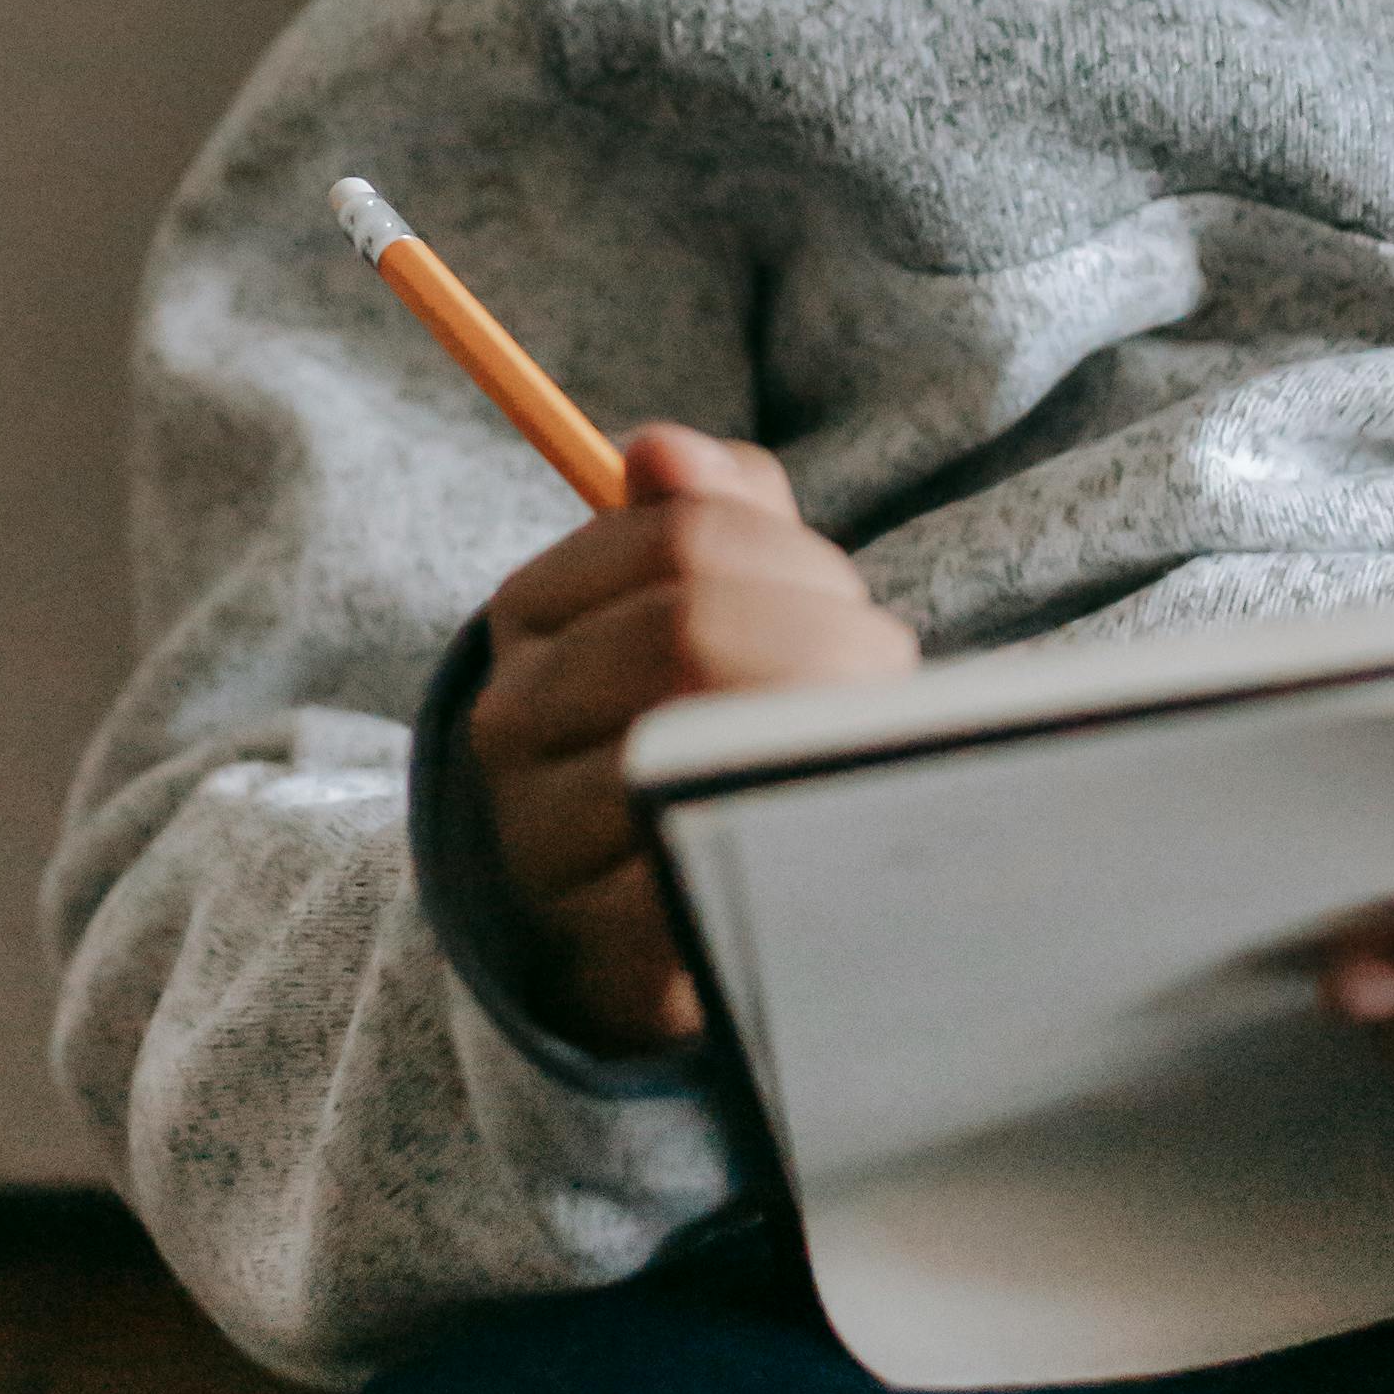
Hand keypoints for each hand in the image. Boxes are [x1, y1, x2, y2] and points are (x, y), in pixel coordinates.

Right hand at [469, 425, 910, 1056]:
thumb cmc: (698, 722)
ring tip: (861, 741)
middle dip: (819, 635)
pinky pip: (692, 872)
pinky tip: (822, 824)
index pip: (678, 538)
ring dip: (810, 732)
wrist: (641, 920)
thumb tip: (659, 448)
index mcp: (533, 615)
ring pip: (686, 750)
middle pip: (686, 633)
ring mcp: (540, 837)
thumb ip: (709, 513)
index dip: (792, 553)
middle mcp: (511, 721)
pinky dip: (776, 837)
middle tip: (883, 668)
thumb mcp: (702, 600)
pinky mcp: (594, 945)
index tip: (845, 591)